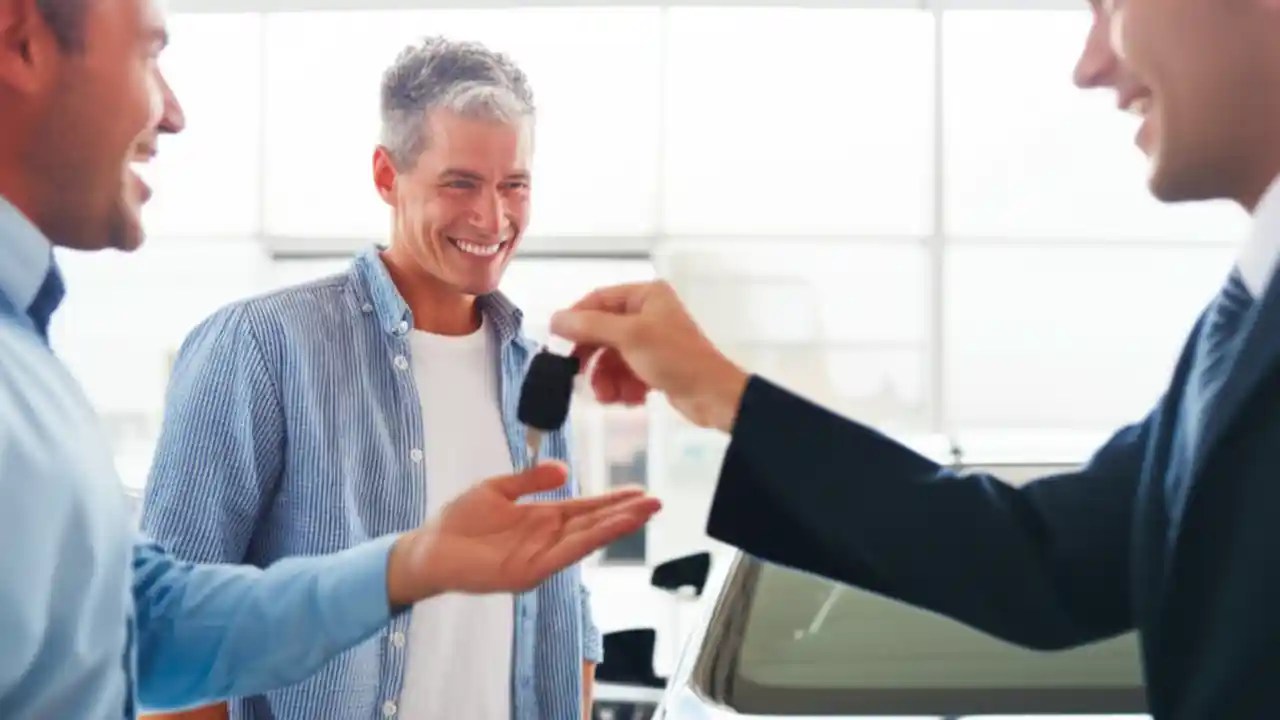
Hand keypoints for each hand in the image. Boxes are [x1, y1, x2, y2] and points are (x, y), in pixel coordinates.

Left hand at [387, 462, 659, 604]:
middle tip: (656, 501)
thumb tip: (565, 470)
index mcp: (542, 518)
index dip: (613, 500)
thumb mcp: (498, 489)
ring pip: (585, 540)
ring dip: (614, 528)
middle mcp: (547, 539)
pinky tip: (606, 531)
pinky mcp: (527, 573)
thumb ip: (531, 479)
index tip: (640, 491)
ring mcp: (540, 558)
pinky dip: (587, 542)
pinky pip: (563, 555)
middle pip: (593, 524)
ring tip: (642, 513)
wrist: (428, 548)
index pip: (586, 508)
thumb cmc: (459, 521)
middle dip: (625, 514)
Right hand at [549, 280, 749, 431]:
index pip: (599, 300)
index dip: (577, 320)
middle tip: (579, 376)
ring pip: (612, 357)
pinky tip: (631, 400)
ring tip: (610, 397)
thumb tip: (555, 319)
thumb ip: (590, 326)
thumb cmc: (675, 358)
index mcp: (646, 295)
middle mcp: (648, 313)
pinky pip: (626, 372)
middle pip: (603, 332)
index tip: (560, 343)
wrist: (712, 396)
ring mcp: (652, 340)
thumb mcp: (629, 336)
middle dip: (594, 358)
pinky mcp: (655, 366)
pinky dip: (624, 387)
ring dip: (607, 379)